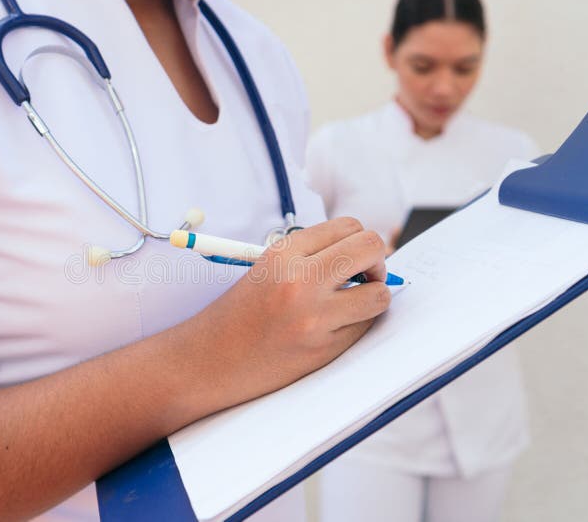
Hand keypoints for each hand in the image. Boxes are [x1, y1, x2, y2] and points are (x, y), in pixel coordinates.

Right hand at [187, 217, 390, 411]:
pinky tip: (336, 327)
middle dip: (377, 260)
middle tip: (365, 275)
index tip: (354, 257)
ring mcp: (314, 315)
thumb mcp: (267, 269)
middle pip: (370, 247)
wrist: (207, 360)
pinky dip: (359, 324)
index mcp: (283, 253)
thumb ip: (311, 256)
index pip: (348, 226)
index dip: (358, 240)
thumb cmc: (238, 315)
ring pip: (380, 292)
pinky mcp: (323, 347)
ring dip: (374, 296)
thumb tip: (368, 252)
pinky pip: (365, 326)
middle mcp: (300, 278)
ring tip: (354, 303)